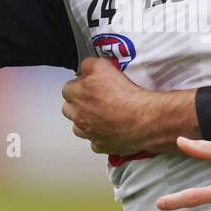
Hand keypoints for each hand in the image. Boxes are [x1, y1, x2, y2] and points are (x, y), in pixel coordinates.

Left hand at [61, 57, 194, 153]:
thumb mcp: (103, 66)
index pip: (68, 88)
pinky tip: (111, 130)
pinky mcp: (100, 145)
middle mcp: (79, 116)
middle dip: (78, 104)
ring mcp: (89, 133)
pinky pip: (95, 142)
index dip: (79, 85)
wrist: (142, 119)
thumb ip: (89, 65)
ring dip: (87, 122)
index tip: (89, 85)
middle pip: (69, 109)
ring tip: (102, 116)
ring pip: (79, 128)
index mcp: (77, 95)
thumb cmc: (124, 95)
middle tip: (94, 100)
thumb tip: (84, 67)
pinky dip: (101, 137)